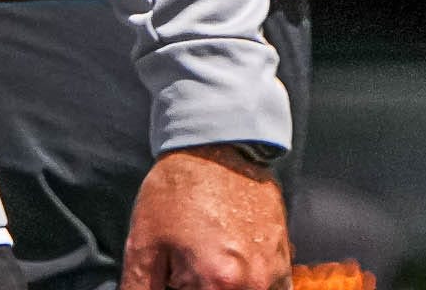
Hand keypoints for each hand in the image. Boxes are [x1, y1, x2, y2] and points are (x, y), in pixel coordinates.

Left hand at [121, 145, 289, 289]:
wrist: (216, 150)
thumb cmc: (177, 192)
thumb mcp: (144, 243)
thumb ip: (140, 289)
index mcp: (216, 284)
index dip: (176, 289)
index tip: (173, 278)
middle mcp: (253, 285)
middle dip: (197, 287)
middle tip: (186, 267)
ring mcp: (274, 276)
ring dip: (223, 286)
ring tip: (206, 259)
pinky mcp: (285, 264)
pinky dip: (247, 285)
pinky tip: (228, 263)